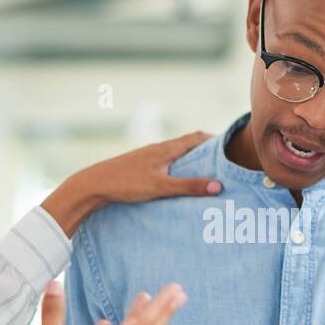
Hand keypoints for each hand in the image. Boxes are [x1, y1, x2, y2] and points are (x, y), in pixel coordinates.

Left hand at [41, 131, 222, 236]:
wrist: (93, 185)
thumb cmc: (126, 183)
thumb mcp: (161, 187)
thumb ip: (189, 186)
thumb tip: (218, 186)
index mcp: (166, 148)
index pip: (197, 137)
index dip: (216, 141)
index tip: (231, 148)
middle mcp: (158, 148)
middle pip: (188, 144)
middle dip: (207, 150)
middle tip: (223, 162)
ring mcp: (148, 157)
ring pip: (176, 153)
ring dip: (192, 159)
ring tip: (205, 173)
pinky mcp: (140, 166)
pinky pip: (166, 162)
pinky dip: (178, 167)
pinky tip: (177, 180)